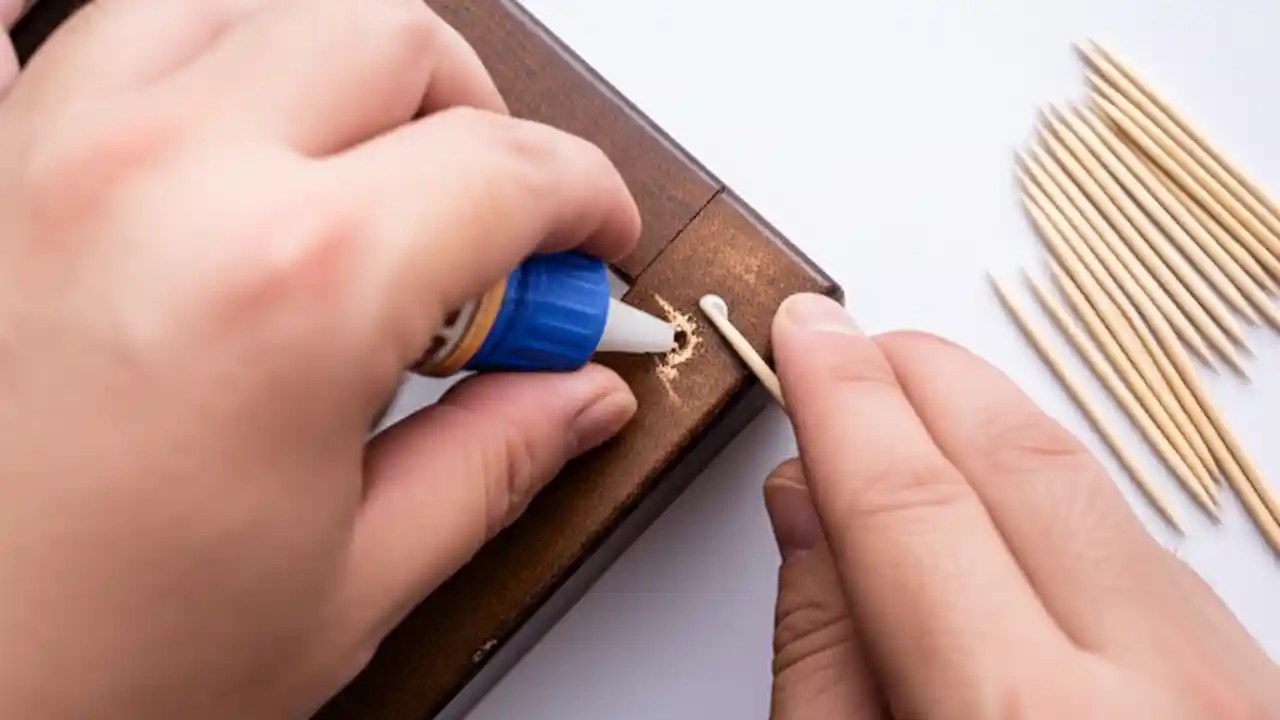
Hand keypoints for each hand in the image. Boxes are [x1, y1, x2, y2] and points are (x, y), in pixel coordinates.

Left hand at [0, 1, 639, 716]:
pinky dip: (90, 21)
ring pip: (241, 2)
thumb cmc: (84, 681)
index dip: (585, 200)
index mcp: (295, 285)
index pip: (507, 168)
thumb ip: (493, 461)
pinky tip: (162, 78)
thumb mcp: (348, 585)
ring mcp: (44, 149)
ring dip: (330, 58)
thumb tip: (576, 398)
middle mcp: (164, 175)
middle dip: (481, 119)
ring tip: (350, 154)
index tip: (590, 243)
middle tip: (490, 224)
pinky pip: (7, 11)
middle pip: (393, 41)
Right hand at [763, 293, 1278, 717]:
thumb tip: (810, 505)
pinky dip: (1062, 514)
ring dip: (993, 440)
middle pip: (1026, 465)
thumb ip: (823, 654)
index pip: (910, 504)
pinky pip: (1153, 561)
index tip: (807, 335)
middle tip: (850, 350)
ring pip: (1099, 501)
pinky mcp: (1264, 689)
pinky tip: (1002, 525)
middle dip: (924, 380)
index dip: (843, 402)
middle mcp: (1165, 691)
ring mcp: (1238, 689)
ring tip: (909, 430)